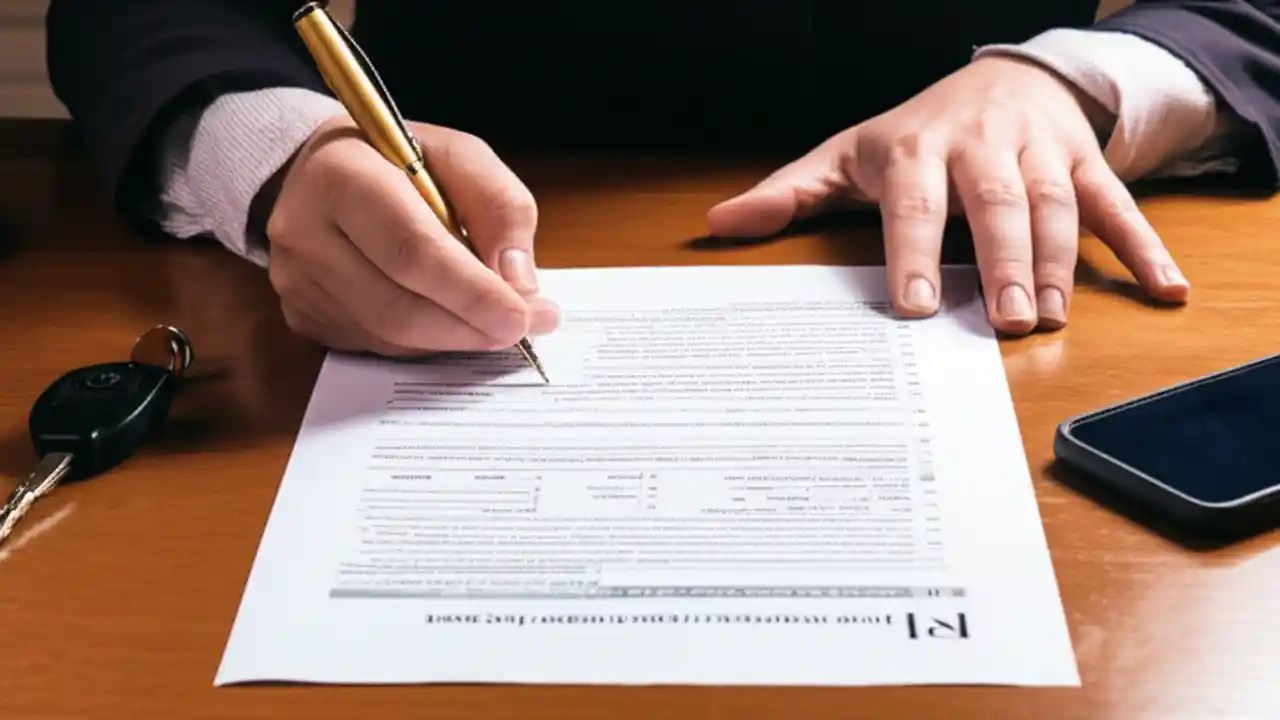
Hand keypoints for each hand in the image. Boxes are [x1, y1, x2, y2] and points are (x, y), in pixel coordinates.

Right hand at [261, 116, 558, 355]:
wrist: (323, 172)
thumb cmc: (399, 161)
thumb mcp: (459, 156)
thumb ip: (499, 207)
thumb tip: (518, 282)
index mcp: (342, 174)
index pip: (411, 249)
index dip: (471, 292)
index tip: (522, 315)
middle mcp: (303, 231)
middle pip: (397, 307)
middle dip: (469, 327)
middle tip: (522, 328)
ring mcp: (296, 280)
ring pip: (389, 336)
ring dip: (453, 339)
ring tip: (496, 324)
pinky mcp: (302, 315)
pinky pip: (376, 347)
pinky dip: (425, 343)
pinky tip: (450, 320)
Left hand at [707, 55, 1189, 333]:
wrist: (1002, 76)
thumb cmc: (916, 133)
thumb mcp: (848, 155)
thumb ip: (789, 193)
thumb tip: (719, 225)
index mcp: (916, 151)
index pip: (914, 203)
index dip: (916, 251)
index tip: (915, 306)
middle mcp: (980, 146)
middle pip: (995, 203)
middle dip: (1001, 259)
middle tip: (1004, 320)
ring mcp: (1040, 152)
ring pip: (1055, 203)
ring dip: (1059, 260)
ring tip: (1053, 316)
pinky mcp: (1085, 163)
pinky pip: (1119, 203)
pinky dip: (1144, 246)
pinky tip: (1163, 290)